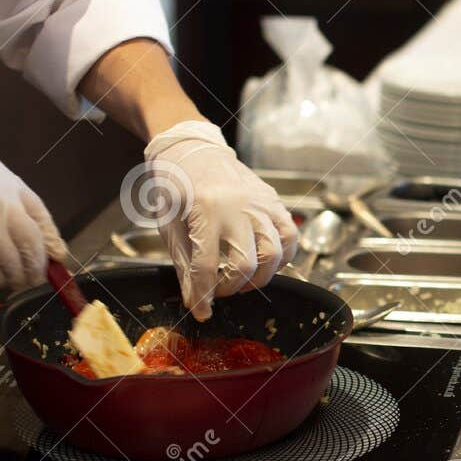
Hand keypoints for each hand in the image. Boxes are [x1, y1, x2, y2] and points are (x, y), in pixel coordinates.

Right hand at [0, 155, 65, 291]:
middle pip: (33, 238)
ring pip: (16, 257)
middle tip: (37, 276)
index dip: (50, 236)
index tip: (56, 253)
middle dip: (38, 262)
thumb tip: (28, 231)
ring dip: (19, 275)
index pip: (38, 210)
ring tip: (15, 282)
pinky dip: (0, 278)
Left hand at [141, 121, 297, 319]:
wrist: (189, 148)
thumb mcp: (170, 225)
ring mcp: (260, 202)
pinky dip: (283, 256)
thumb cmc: (175, 184)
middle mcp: (238, 206)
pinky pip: (290, 235)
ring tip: (242, 280)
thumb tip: (196, 301)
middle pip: (246, 264)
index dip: (204, 296)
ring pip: (275, 253)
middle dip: (231, 288)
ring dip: (259, 277)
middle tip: (218, 291)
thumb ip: (185, 265)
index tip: (201, 312)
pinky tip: (266, 262)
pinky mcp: (272, 201)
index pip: (208, 266)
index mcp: (205, 210)